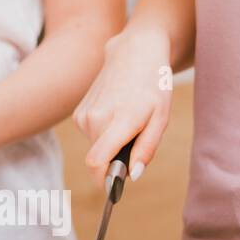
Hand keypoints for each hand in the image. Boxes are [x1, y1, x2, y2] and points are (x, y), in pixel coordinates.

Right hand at [72, 28, 172, 186]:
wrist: (134, 53)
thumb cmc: (152, 86)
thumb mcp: (160, 118)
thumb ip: (146, 149)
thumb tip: (132, 175)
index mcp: (119, 121)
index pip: (97, 163)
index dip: (105, 181)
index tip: (115, 186)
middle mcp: (95, 120)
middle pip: (101, 159)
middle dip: (117, 158)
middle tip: (135, 137)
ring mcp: (83, 116)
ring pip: (96, 148)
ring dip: (111, 143)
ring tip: (127, 119)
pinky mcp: (78, 114)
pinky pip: (92, 136)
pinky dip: (104, 132)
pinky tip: (116, 112)